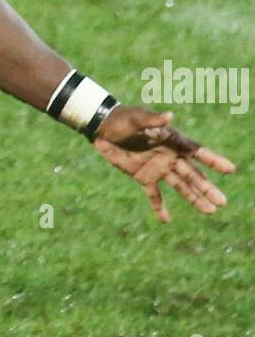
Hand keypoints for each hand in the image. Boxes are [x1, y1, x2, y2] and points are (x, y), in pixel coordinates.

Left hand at [93, 106, 235, 222]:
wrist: (105, 129)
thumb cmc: (124, 119)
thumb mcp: (137, 118)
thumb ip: (153, 120)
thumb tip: (169, 116)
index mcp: (173, 141)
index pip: (197, 152)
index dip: (214, 161)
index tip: (230, 169)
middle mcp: (170, 157)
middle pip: (193, 175)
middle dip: (208, 189)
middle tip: (222, 202)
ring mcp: (158, 169)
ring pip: (181, 187)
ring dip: (194, 199)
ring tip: (209, 211)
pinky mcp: (144, 177)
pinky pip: (154, 195)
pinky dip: (159, 207)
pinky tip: (166, 220)